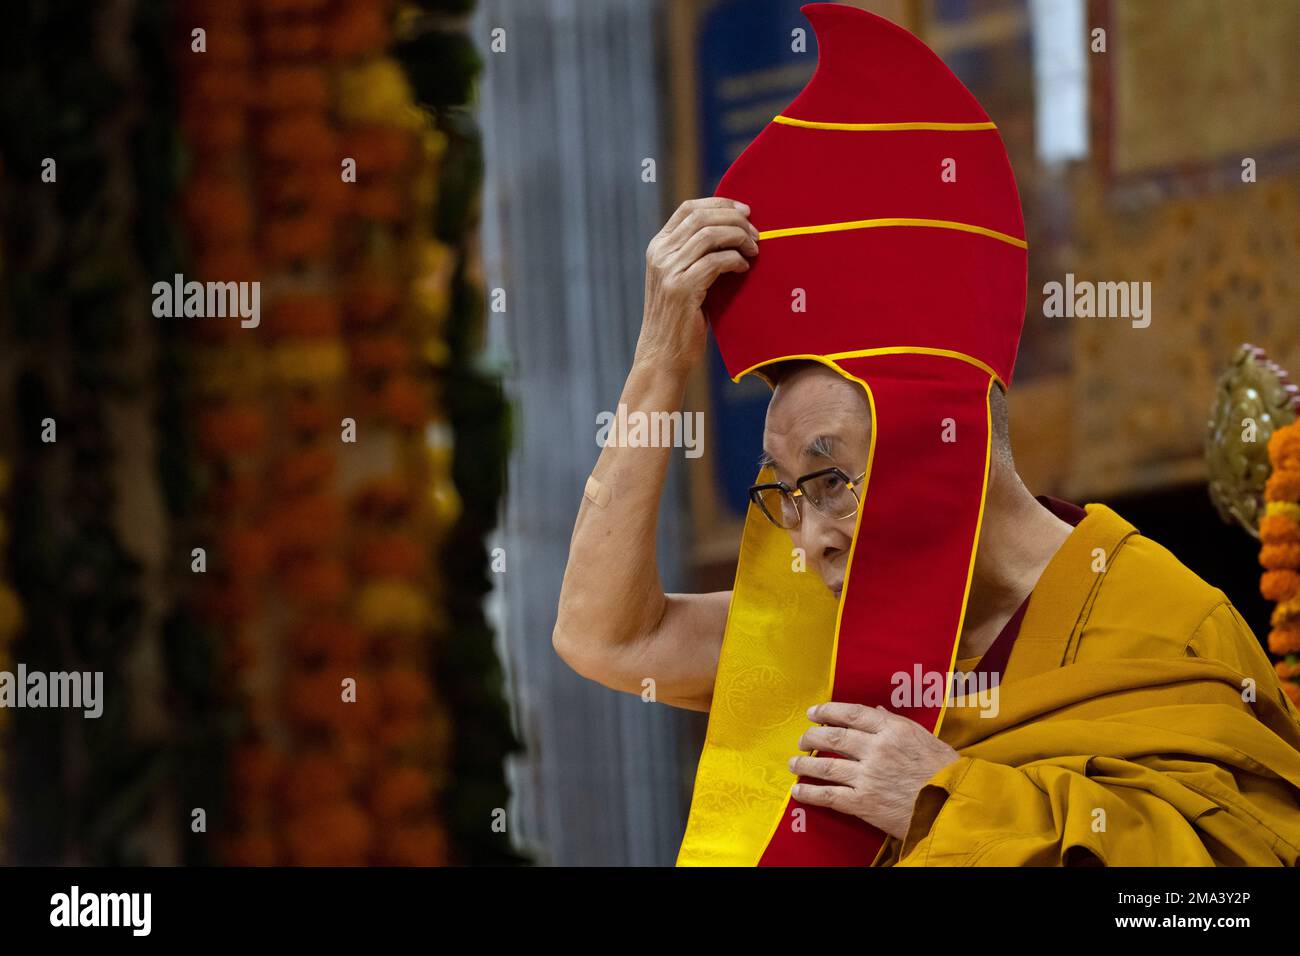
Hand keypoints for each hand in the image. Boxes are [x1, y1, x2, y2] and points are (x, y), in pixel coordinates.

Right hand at [636, 197, 758, 374]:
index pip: (689, 208)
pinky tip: (744, 269)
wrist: (662, 355)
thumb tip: (731, 229)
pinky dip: (735, 260)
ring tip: (754, 250)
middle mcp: (660, 254)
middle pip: (702, 217)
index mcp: (658, 247)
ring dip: (739, 238)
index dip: (720, 203)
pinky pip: (716, 261)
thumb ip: (694, 254)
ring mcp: (669, 271)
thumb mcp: (681, 278)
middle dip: (735, 220)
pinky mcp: (682, 289)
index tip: (745, 211)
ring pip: (711, 235)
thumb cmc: (680, 318)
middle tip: (756, 233)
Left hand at [789, 702, 961, 840]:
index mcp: (892, 729)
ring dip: (805, 763)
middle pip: (833, 736)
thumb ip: (897, 724)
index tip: (813, 713)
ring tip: (793, 762)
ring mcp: (868, 776)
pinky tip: (798, 791)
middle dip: (812, 736)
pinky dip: (810, 793)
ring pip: (826, 764)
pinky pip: (829, 795)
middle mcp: (876, 749)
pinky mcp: (864, 803)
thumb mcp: (924, 738)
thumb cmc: (945, 772)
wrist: (955, 807)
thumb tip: (876, 711)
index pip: (851, 713)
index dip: (827, 711)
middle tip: (802, 739)